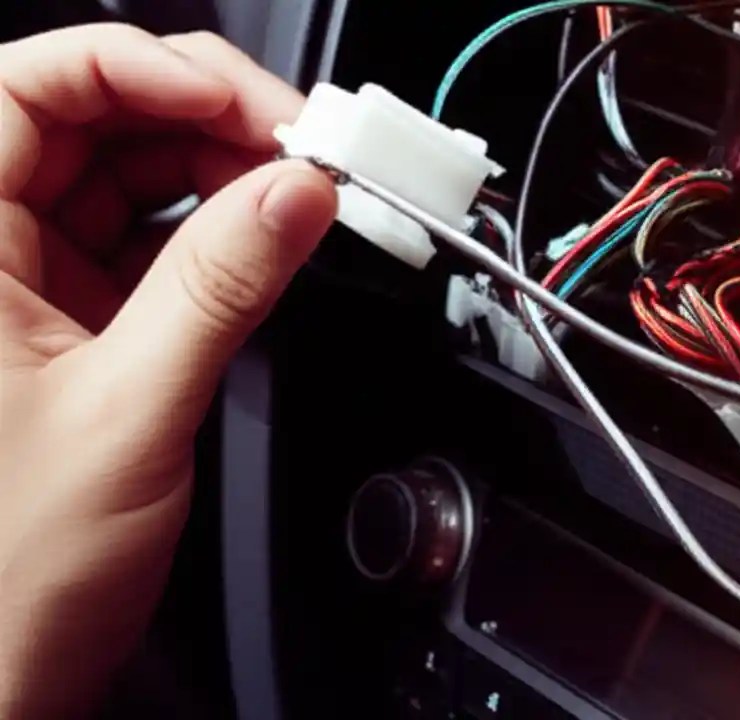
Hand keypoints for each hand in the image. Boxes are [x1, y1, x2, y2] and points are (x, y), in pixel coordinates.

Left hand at [0, 25, 336, 715]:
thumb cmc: (4, 575)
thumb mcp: (134, 409)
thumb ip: (223, 285)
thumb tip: (298, 191)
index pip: (32, 83)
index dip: (144, 69)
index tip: (249, 106)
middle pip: (93, 120)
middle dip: (206, 120)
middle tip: (303, 152)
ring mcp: (25, 286)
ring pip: (129, 178)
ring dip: (222, 175)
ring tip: (301, 195)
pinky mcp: (75, 324)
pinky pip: (151, 242)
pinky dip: (217, 233)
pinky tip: (269, 240)